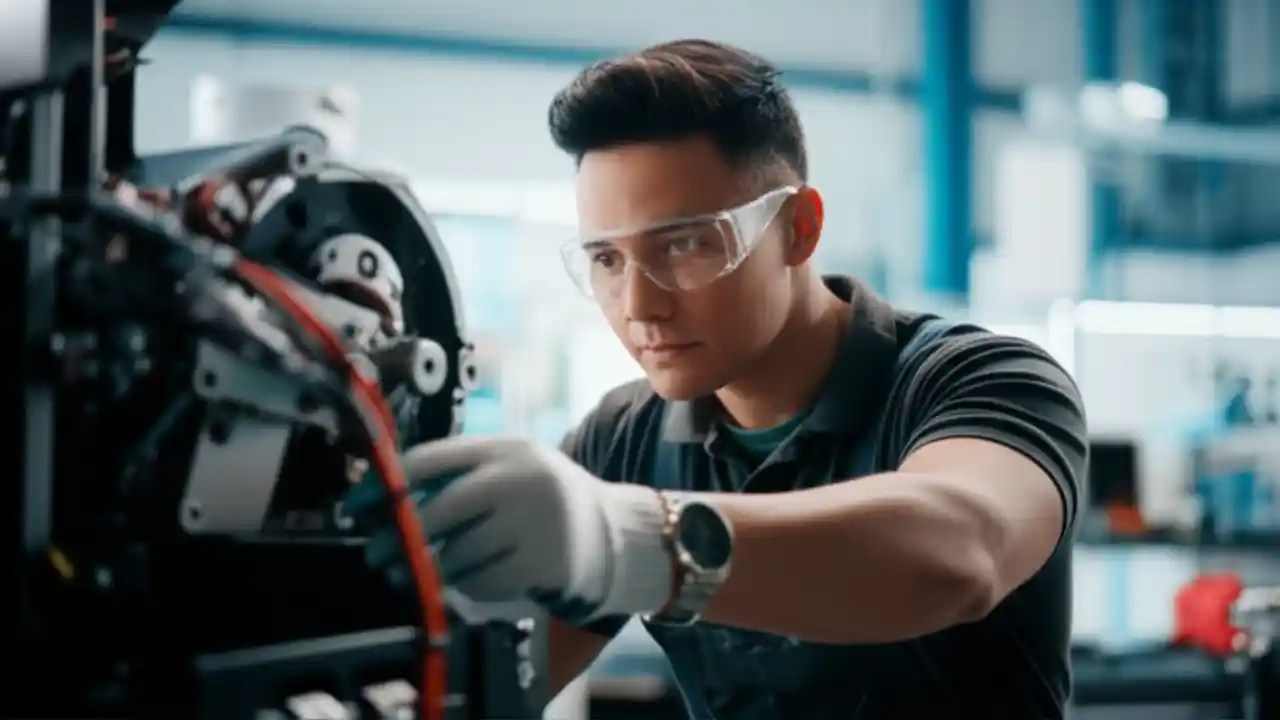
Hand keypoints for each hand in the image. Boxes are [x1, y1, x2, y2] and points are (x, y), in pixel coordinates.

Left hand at [344, 436, 672, 623]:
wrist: (611, 529)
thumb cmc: (540, 498)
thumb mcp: (509, 466)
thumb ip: (458, 473)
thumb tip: (382, 493)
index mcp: (504, 448)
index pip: (430, 459)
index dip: (386, 484)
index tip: (355, 507)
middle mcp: (520, 480)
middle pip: (439, 510)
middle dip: (398, 537)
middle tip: (374, 554)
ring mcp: (534, 523)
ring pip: (458, 554)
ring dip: (427, 569)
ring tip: (411, 575)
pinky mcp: (543, 564)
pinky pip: (483, 582)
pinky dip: (464, 585)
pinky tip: (462, 581)